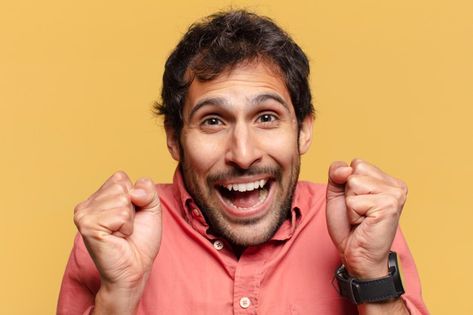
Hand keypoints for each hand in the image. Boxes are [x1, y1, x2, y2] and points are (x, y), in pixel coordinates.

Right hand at [73, 171, 161, 310]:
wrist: (135, 269)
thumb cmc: (141, 241)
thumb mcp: (151, 208)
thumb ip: (148, 189)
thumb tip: (133, 190)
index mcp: (97, 197)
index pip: (120, 177)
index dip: (135, 196)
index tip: (130, 216)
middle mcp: (86, 204)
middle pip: (121, 186)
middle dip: (132, 208)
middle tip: (125, 227)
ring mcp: (84, 214)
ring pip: (122, 200)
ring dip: (129, 220)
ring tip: (121, 234)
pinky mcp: (88, 226)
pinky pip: (120, 214)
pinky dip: (126, 227)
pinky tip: (117, 238)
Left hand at [326, 159, 406, 278]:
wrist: (357, 255)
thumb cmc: (350, 226)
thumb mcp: (338, 193)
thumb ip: (337, 173)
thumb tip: (346, 170)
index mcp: (388, 180)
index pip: (356, 163)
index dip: (347, 184)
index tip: (357, 203)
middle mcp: (396, 185)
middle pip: (355, 169)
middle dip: (348, 192)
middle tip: (359, 212)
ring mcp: (395, 194)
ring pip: (353, 182)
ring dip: (350, 204)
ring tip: (362, 217)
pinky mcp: (388, 206)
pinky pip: (353, 200)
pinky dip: (352, 214)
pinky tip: (364, 223)